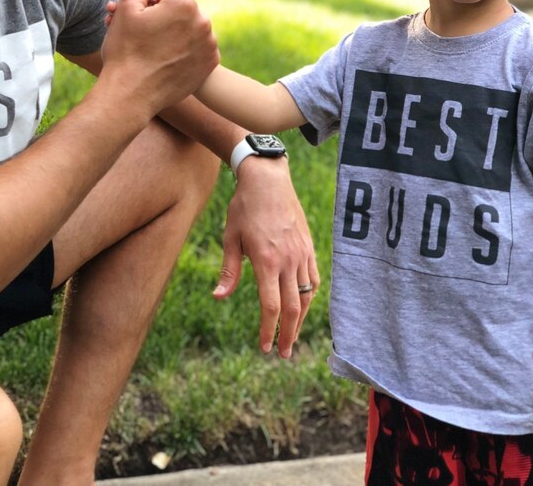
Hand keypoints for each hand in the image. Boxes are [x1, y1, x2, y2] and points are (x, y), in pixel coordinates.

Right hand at [102, 0, 218, 114]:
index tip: (143, 8)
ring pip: (192, 25)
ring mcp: (209, 44)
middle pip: (184, 5)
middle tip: (144, 25)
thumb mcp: (129, 8)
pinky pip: (200, 45)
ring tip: (153, 42)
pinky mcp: (210, 63)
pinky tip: (167, 55)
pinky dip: (187, 46)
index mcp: (184, 3)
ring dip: (177, 28)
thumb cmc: (125, 49)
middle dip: (166, 10)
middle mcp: (203, 21)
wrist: (130, 95)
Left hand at [213, 157, 318, 358]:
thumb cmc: (244, 207)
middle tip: (283, 353)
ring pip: (306, 296)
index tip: (265, 347)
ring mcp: (302, 253)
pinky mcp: (308, 246)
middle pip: (293, 308)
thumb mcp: (231, 237)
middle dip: (288, 334)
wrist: (268, 179)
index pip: (271, 306)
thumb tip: (218, 297)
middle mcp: (288, 260)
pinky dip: (310, 297)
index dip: (268, 330)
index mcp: (266, 261)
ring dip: (300, 320)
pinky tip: (303, 305)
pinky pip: (313, 279)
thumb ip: (229, 270)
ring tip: (292, 336)